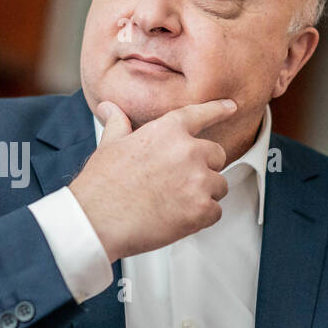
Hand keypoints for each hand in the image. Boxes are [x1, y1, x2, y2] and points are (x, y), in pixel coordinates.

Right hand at [68, 98, 237, 261]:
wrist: (97, 220)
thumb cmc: (101, 186)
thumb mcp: (109, 145)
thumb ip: (118, 124)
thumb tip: (109, 108)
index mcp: (167, 132)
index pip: (200, 114)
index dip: (217, 110)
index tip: (230, 107)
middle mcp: (187, 151)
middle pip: (216, 154)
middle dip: (203, 168)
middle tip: (178, 182)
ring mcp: (197, 180)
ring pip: (219, 185)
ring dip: (202, 195)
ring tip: (173, 203)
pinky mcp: (202, 209)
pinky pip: (215, 212)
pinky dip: (200, 218)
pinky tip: (176, 218)